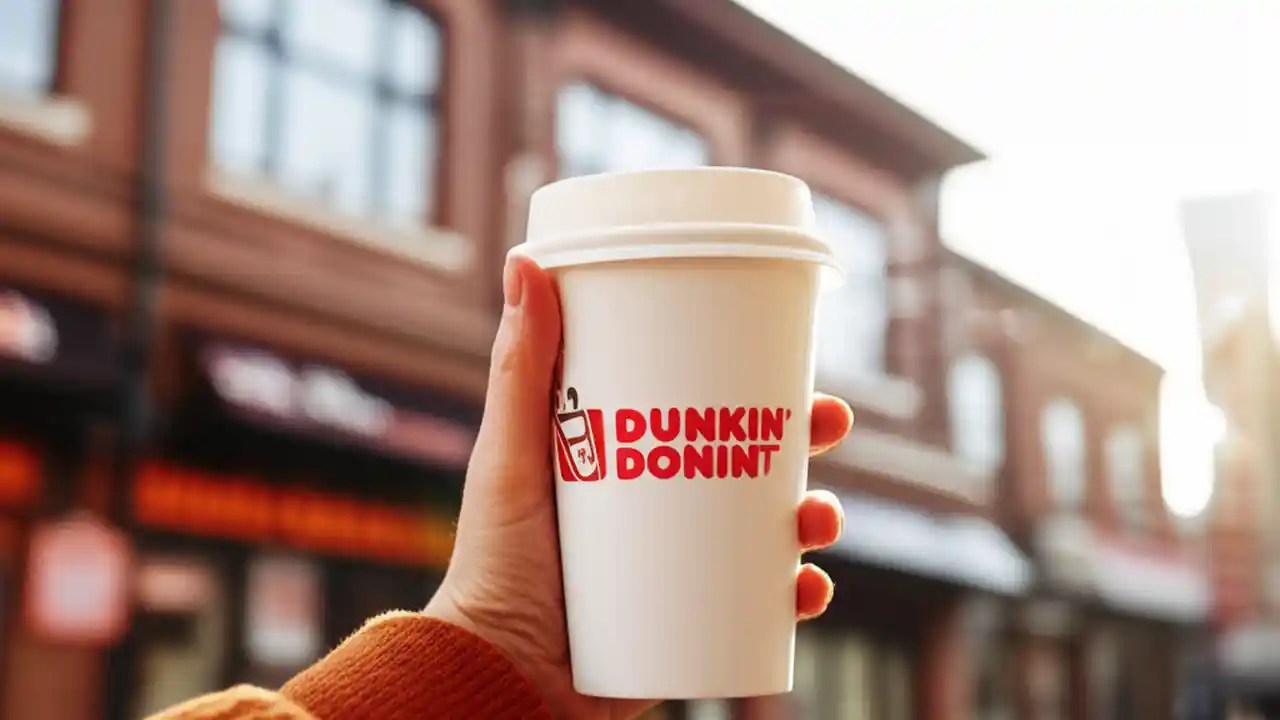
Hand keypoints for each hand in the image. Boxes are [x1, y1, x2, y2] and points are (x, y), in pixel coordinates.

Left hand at [425, 256, 851, 719]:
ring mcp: (684, 568)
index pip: (705, 408)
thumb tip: (525, 261)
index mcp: (631, 460)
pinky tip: (806, 593)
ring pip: (773, 534)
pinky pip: (764, 610)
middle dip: (805, 443)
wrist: (500, 677)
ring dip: (816, 520)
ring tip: (816, 522)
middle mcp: (664, 508)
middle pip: (754, 463)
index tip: (793, 360)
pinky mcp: (696, 624)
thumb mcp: (512, 457)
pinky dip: (797, 600)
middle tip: (829, 425)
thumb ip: (519, 369)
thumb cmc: (493, 564)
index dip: (758, 385)